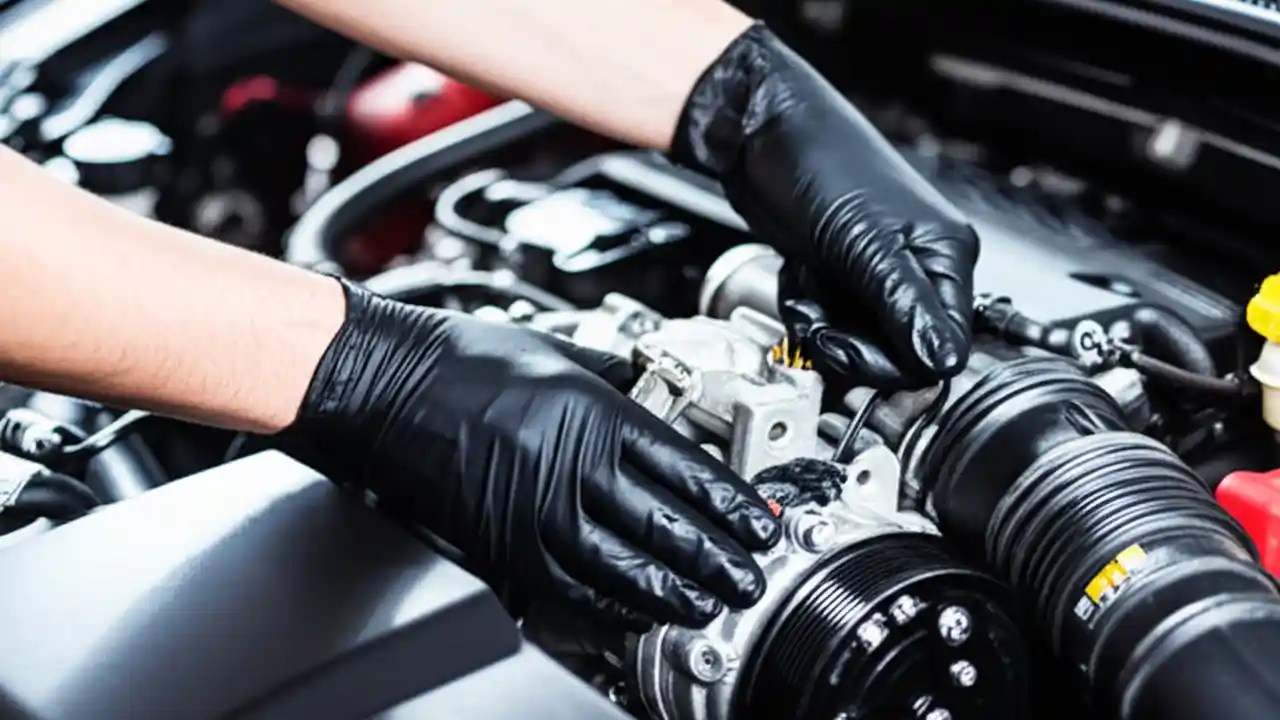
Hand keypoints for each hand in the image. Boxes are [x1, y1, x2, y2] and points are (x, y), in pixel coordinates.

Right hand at [287, 282, 780, 628]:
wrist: (381, 386)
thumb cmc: (456, 359)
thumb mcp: (551, 348)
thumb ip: (609, 374)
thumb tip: (648, 388)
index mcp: (593, 413)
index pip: (684, 468)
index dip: (731, 502)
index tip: (758, 522)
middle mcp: (572, 467)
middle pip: (666, 525)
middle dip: (718, 558)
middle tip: (749, 576)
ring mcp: (535, 513)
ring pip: (625, 568)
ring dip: (675, 590)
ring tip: (709, 602)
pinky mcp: (502, 546)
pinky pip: (571, 588)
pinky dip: (612, 605)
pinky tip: (638, 612)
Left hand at [671, 23, 977, 388]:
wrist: (757, 133)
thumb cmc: (817, 161)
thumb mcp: (863, 244)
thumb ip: (904, 306)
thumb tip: (943, 360)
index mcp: (944, 255)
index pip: (943, 346)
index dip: (895, 363)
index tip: (851, 349)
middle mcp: (918, 266)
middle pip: (898, 352)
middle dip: (849, 345)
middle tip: (817, 324)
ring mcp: (878, 271)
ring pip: (860, 340)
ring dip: (823, 328)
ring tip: (805, 295)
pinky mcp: (842, 272)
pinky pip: (831, 320)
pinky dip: (808, 310)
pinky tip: (798, 281)